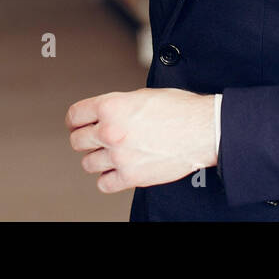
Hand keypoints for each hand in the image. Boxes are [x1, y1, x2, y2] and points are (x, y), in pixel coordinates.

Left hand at [66, 88, 217, 193]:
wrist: (203, 130)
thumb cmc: (179, 110)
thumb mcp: (141, 95)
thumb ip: (117, 106)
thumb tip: (105, 113)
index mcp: (111, 106)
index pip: (75, 115)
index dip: (74, 120)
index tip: (76, 124)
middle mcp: (110, 131)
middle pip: (77, 141)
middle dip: (84, 139)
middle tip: (92, 139)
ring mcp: (119, 156)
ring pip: (88, 164)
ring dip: (96, 159)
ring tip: (108, 155)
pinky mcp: (131, 176)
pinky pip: (104, 184)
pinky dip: (108, 179)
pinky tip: (116, 171)